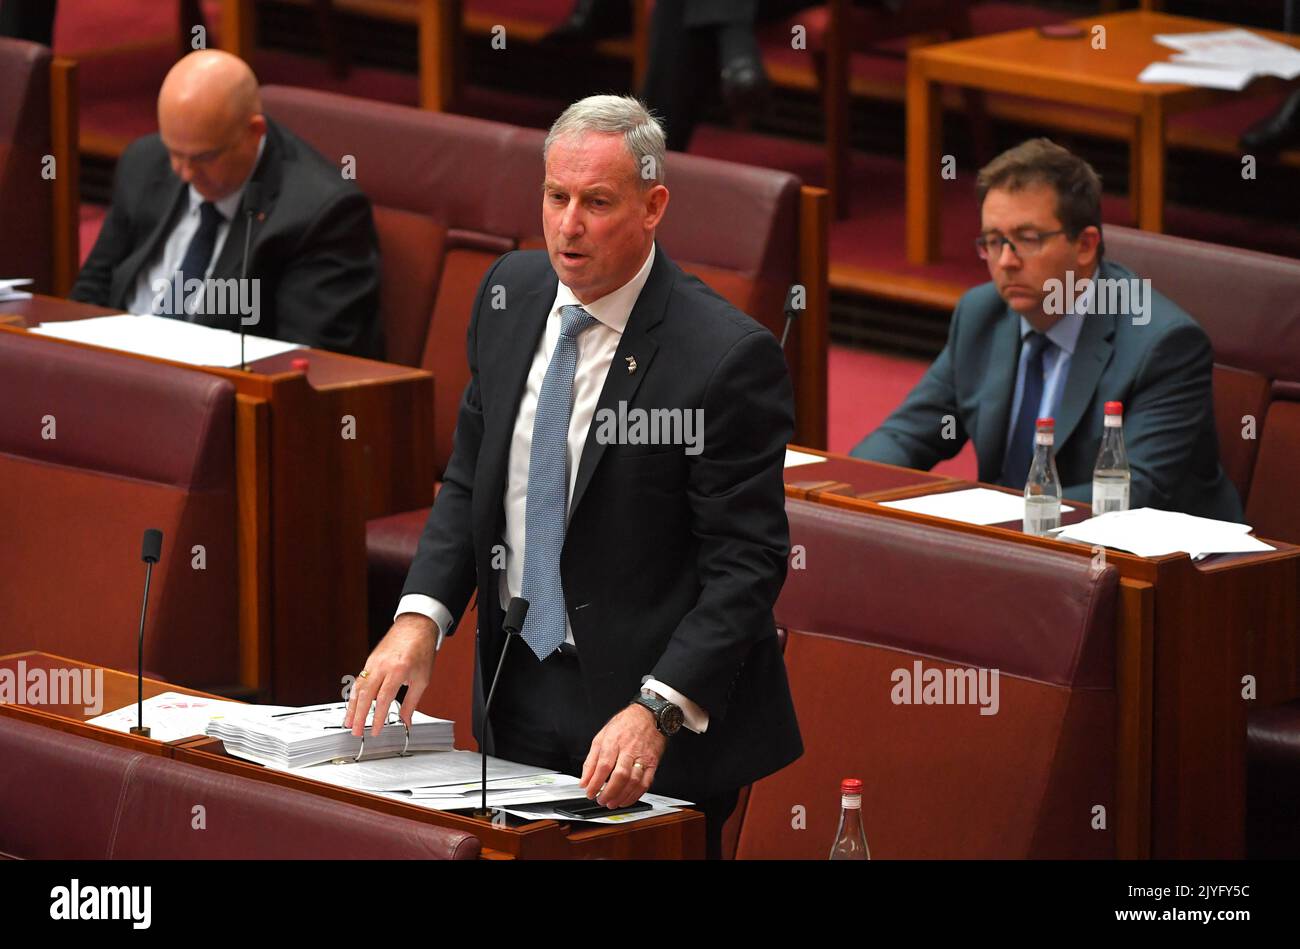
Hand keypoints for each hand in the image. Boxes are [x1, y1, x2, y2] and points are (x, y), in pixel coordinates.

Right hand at [343, 614, 437, 736]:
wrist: (416, 627)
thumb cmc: (422, 650)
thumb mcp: (422, 679)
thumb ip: (412, 702)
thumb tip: (406, 721)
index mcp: (398, 671)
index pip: (383, 699)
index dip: (377, 718)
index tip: (375, 731)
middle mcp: (382, 666)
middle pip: (365, 695)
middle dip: (358, 716)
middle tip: (355, 732)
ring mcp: (373, 663)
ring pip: (358, 688)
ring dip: (352, 707)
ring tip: (349, 722)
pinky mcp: (370, 660)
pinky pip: (359, 680)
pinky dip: (354, 694)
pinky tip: (352, 705)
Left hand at [579, 702, 665, 808]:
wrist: (649, 715)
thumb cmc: (625, 724)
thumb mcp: (602, 736)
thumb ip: (591, 760)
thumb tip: (584, 780)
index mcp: (614, 741)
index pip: (603, 766)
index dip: (595, 782)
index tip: (589, 792)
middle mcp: (629, 749)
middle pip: (619, 775)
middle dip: (608, 792)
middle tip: (601, 800)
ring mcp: (642, 756)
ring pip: (633, 781)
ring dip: (621, 796)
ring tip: (612, 802)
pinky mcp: (653, 763)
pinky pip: (645, 783)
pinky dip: (635, 795)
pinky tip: (627, 799)